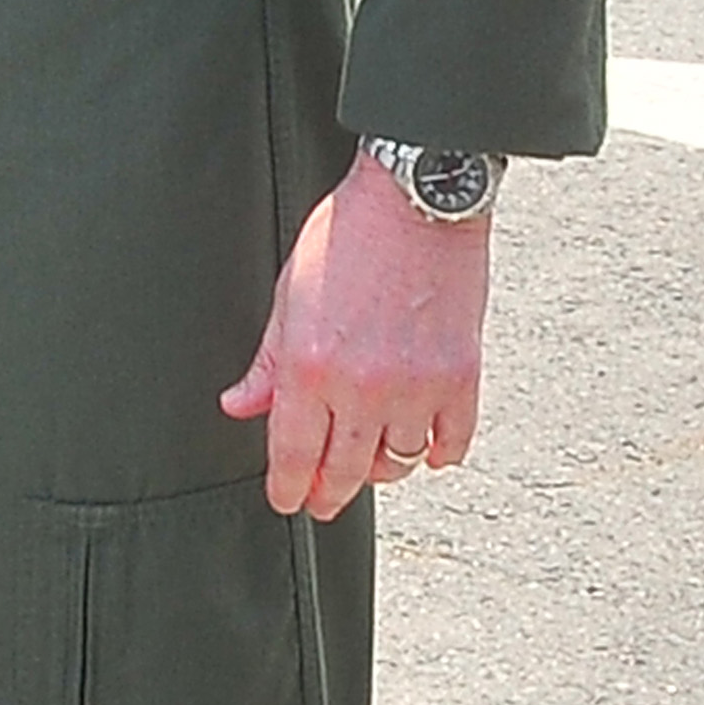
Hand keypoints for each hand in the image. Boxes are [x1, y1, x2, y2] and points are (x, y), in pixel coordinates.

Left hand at [217, 150, 491, 520]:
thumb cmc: (347, 238)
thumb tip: (240, 405)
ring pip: (399, 462)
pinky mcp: (462, 378)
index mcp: (311, 367)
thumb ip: (268, 362)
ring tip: (369, 464)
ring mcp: (418, 387)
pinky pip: (452, 443)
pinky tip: (423, 449)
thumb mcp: (288, 296)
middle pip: (347, 469)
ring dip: (381, 471)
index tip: (287, 500)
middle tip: (323, 500)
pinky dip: (437, 453)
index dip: (289, 487)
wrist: (413, 204)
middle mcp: (364, 387)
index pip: (294, 453)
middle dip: (330, 493)